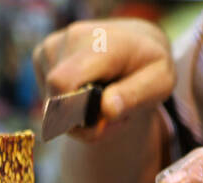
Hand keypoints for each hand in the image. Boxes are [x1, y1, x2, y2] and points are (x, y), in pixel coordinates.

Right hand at [33, 19, 173, 140]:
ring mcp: (53, 45)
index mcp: (104, 43)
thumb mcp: (160, 83)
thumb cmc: (147, 67)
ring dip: (73, 114)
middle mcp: (73, 38)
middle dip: (77, 120)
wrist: (134, 43)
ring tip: (98, 100)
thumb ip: (136, 96)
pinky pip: (46, 94)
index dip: (71, 113)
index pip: (64, 82)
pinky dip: (64, 103)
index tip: (96, 123)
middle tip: (108, 116)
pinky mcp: (42, 54)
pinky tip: (84, 90)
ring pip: (49, 102)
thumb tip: (106, 109)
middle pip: (55, 100)